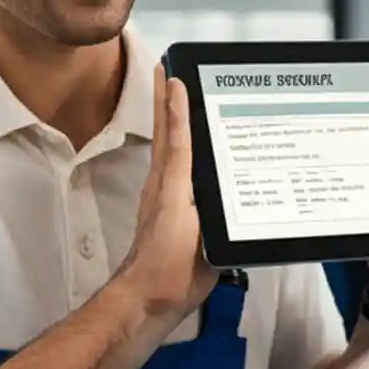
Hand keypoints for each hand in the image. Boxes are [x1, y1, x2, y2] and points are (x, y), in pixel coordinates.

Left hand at [115, 65, 218, 320]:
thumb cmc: (164, 259)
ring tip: (189, 102)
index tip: (172, 71)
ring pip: (182, 156)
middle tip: (171, 71)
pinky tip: (213, 160)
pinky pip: (194, 183)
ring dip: (183, 127)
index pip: (173, 130)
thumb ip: (179, 170)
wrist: (155, 297)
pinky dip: (200, 164)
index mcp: (170, 178)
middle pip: (174, 136)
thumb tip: (181, 135)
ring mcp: (178, 202)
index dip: (174, 101)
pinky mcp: (189, 221)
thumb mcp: (174, 208)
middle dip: (172, 104)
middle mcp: (172, 185)